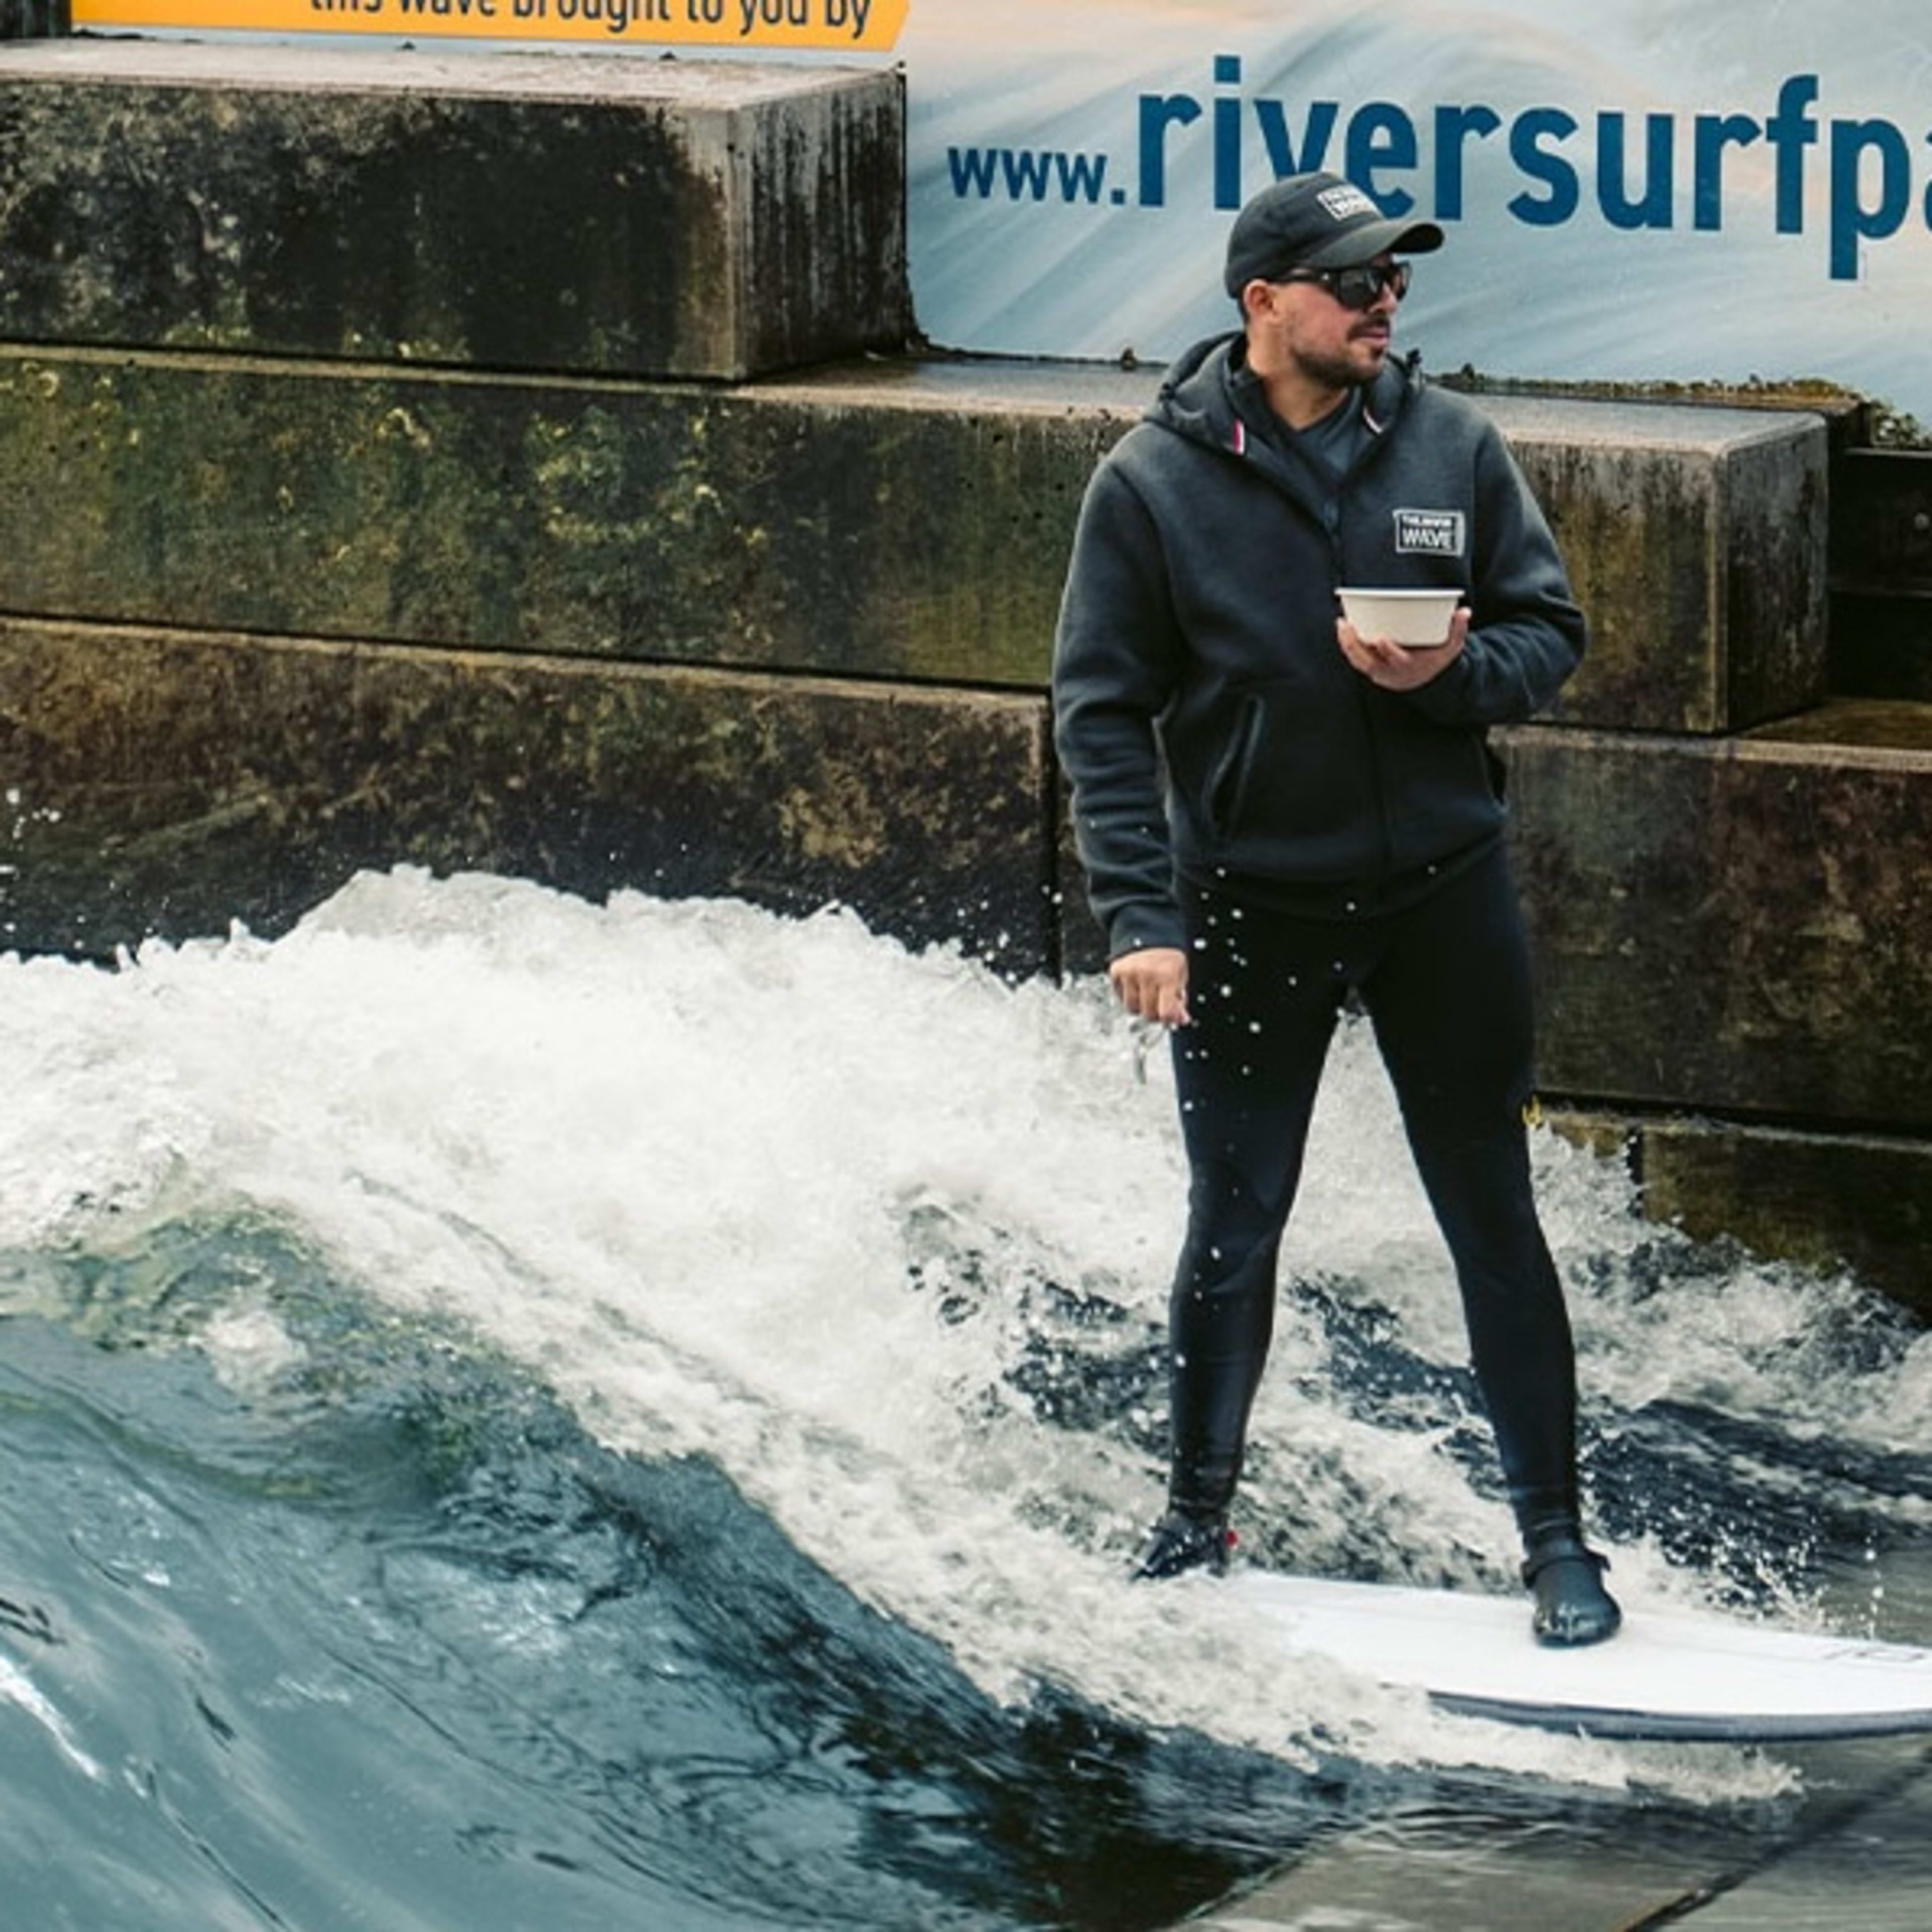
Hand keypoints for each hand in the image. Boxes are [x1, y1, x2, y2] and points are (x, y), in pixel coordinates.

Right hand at [1108, 946, 1190, 1026]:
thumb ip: (1180, 1000)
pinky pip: (1120, 997)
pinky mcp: (1116, 972)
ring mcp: (1129, 973)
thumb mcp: (1181, 976)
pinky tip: (1137, 987)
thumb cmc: (1168, 957)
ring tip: (1148, 994)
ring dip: (1141, 1006)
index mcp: (1167, 975)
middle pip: (1149, 1014)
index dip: (1170, 1020)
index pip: (1167, 1012)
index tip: (1173, 1019)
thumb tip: (1180, 1020)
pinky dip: (1129, 996)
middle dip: (1156, 1013)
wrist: (1150, 933)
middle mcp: (1146, 974)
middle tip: (1161, 1003)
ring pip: (1132, 1008)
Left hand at [1337, 606, 1469, 688]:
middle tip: (1347, 625)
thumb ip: (1458, 630)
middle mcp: (1391, 672)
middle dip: (1355, 646)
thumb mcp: (1452, 647)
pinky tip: (1343, 629)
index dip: (1388, 651)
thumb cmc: (1438, 658)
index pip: (1397, 661)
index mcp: (1410, 666)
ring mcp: (1379, 672)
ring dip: (1348, 644)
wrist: (1428, 679)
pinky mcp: (1372, 668)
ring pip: (1359, 662)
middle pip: (1368, 662)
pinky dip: (1348, 646)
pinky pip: (1356, 660)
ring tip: (1342, 623)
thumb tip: (1465, 612)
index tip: (1381, 638)